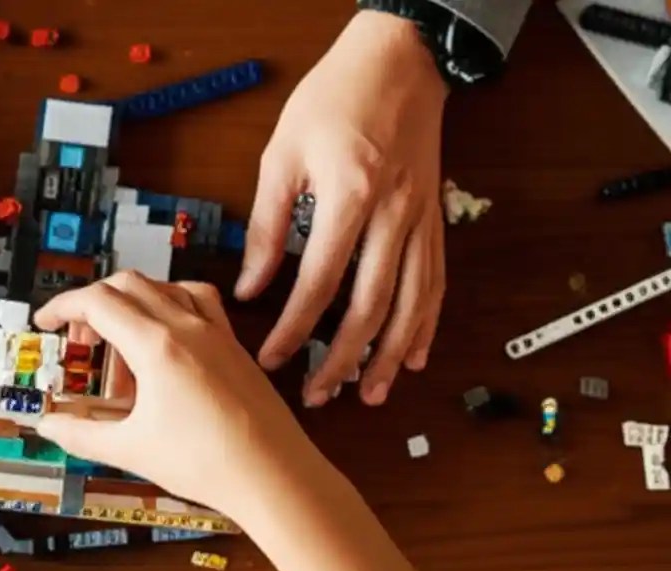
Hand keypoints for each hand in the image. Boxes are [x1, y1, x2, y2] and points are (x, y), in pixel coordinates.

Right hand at [34, 271, 324, 512]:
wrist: (275, 475)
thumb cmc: (203, 463)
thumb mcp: (131, 450)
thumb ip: (82, 435)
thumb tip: (47, 426)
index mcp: (156, 345)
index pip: (98, 302)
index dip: (63, 307)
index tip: (44, 323)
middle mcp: (186, 326)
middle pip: (128, 284)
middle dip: (93, 303)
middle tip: (79, 341)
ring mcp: (215, 332)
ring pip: (164, 286)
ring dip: (132, 300)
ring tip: (120, 341)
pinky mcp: (235, 345)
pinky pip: (199, 301)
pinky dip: (172, 303)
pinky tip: (167, 336)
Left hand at [237, 10, 447, 407]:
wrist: (400, 60)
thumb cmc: (336, 98)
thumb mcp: (282, 154)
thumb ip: (266, 224)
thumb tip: (251, 284)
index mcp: (351, 198)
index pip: (320, 283)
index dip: (295, 329)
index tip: (274, 360)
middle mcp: (393, 215)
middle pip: (371, 307)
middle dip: (343, 359)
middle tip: (318, 394)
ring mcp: (422, 220)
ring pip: (413, 304)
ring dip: (391, 356)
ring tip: (369, 394)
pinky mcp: (436, 219)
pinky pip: (436, 283)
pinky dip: (426, 325)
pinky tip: (414, 355)